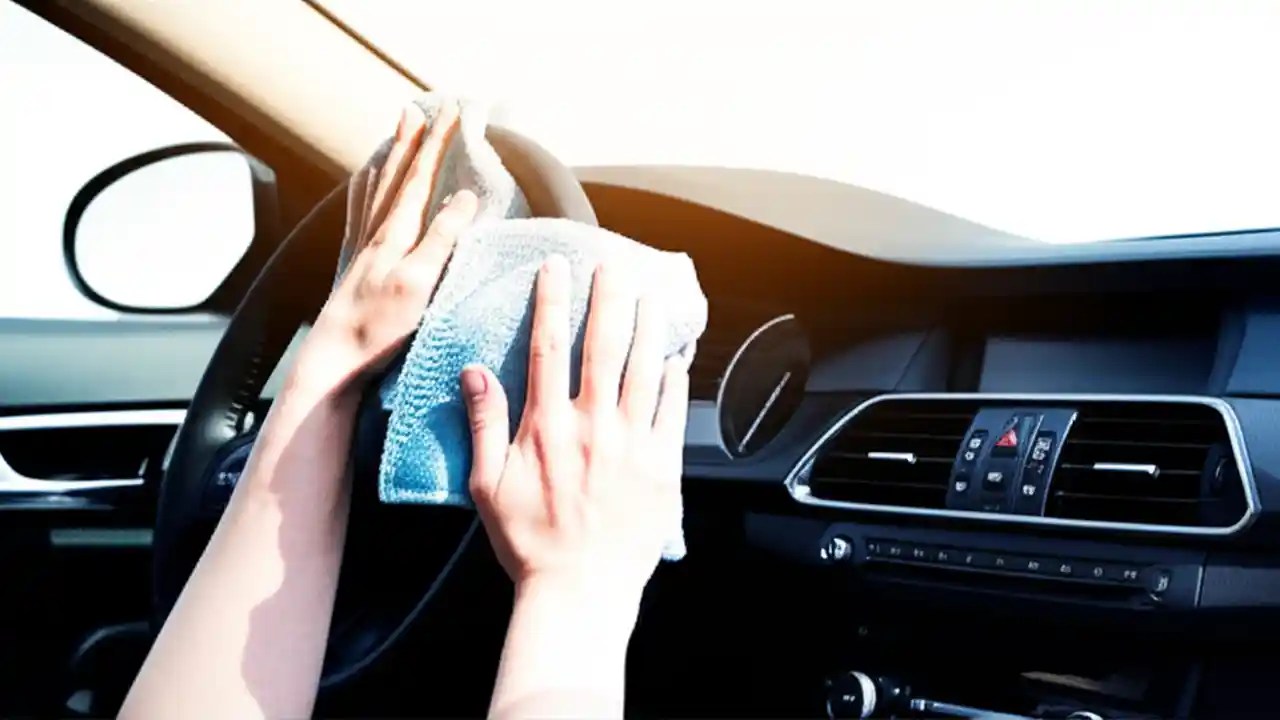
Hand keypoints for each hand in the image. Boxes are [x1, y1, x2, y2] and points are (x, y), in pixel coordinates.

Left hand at [291, 101, 477, 398]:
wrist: (332, 362)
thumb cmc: (379, 329)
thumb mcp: (420, 284)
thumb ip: (442, 238)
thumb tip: (464, 196)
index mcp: (394, 236)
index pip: (420, 178)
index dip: (437, 143)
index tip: (453, 111)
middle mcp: (375, 235)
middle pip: (396, 176)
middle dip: (413, 141)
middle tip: (423, 107)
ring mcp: (362, 250)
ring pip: (375, 189)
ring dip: (389, 158)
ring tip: (396, 132)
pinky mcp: (354, 267)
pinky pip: (358, 212)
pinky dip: (364, 189)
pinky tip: (365, 182)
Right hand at [461, 256, 689, 611]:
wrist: (579, 592)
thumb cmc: (530, 542)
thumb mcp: (487, 485)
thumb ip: (483, 423)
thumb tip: (473, 370)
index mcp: (548, 426)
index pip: (549, 346)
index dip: (552, 300)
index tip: (555, 267)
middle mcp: (593, 425)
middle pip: (604, 344)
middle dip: (608, 296)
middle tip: (613, 262)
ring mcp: (633, 443)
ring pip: (644, 368)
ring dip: (648, 326)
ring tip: (650, 293)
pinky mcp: (663, 466)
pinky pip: (672, 409)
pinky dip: (676, 377)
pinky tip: (678, 354)